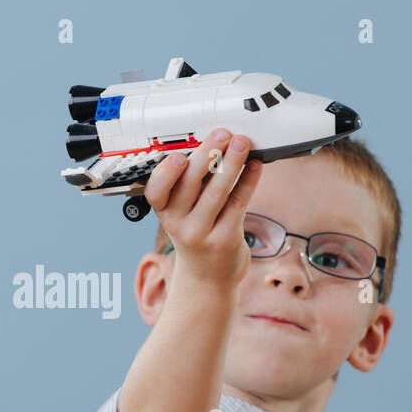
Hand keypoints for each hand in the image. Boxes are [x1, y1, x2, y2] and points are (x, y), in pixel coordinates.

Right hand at [144, 129, 261, 287]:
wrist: (207, 277)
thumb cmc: (196, 234)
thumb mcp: (182, 213)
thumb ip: (190, 185)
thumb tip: (215, 145)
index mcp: (164, 211)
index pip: (156, 191)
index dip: (165, 174)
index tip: (177, 156)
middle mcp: (179, 224)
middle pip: (190, 184)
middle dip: (207, 155)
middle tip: (221, 134)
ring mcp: (202, 233)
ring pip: (217, 192)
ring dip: (232, 163)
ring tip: (241, 143)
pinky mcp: (226, 239)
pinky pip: (238, 204)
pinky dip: (248, 181)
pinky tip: (255, 165)